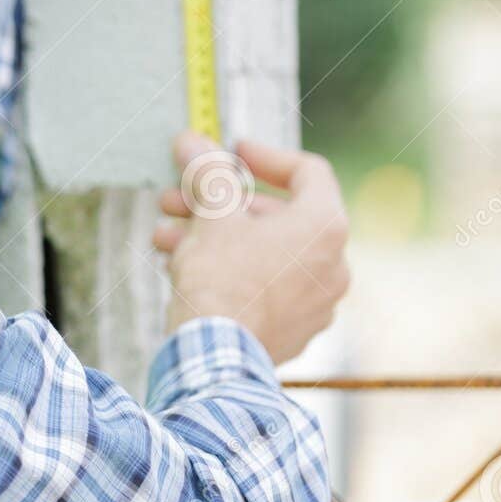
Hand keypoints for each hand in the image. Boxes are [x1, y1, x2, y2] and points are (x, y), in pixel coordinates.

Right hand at [152, 131, 350, 365]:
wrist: (215, 359)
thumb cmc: (222, 280)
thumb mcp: (211, 214)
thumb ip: (207, 171)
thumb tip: (192, 142)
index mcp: (325, 228)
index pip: (308, 172)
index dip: (266, 156)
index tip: (231, 153)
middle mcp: (333, 265)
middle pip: (277, 215)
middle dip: (221, 203)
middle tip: (179, 199)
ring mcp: (316, 303)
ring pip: (263, 253)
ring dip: (215, 237)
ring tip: (167, 236)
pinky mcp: (294, 331)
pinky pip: (262, 286)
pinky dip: (229, 270)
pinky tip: (184, 268)